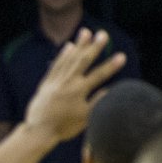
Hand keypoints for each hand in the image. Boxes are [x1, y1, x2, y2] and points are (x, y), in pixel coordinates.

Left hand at [20, 28, 125, 142]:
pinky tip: (69, 46)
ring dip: (78, 45)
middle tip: (103, 34)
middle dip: (94, 47)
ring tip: (86, 31)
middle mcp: (67, 83)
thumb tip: (111, 90)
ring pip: (69, 59)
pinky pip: (56, 65)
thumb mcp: (84, 118)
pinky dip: (63, 55)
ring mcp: (56, 81)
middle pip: (83, 61)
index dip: (111, 66)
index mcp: (79, 91)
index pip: (99, 76)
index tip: (122, 56)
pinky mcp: (46, 83)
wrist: (38, 131)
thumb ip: (97, 102)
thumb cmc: (64, 127)